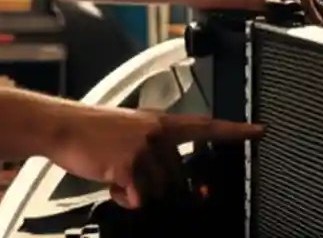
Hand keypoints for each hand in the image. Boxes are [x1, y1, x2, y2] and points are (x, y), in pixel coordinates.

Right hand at [48, 106, 264, 208]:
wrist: (62, 126)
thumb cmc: (92, 131)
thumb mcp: (129, 132)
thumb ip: (154, 151)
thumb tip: (171, 182)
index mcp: (160, 123)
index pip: (205, 126)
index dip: (235, 130)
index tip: (259, 131)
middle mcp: (157, 134)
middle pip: (176, 179)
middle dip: (154, 185)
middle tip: (127, 169)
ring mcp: (145, 149)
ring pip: (157, 192)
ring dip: (136, 192)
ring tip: (114, 172)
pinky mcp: (130, 165)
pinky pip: (138, 199)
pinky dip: (123, 198)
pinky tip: (110, 181)